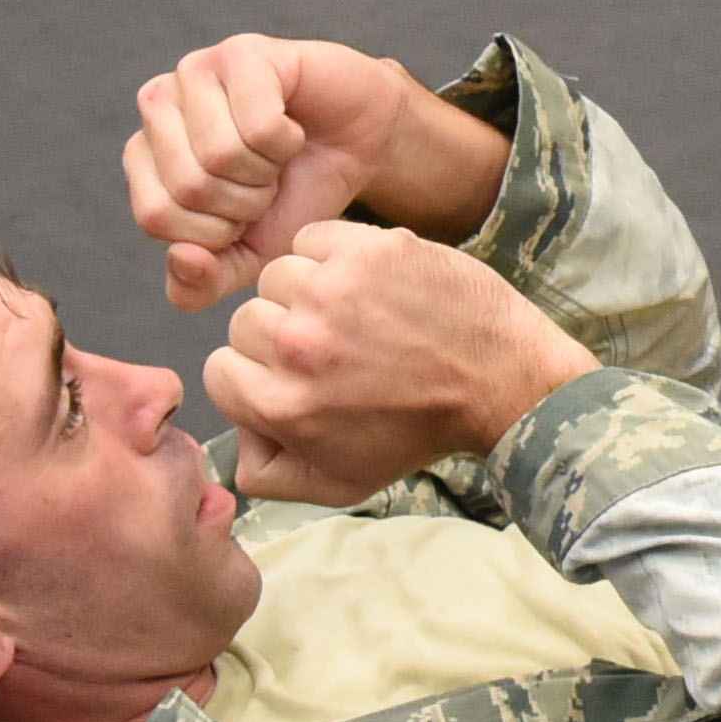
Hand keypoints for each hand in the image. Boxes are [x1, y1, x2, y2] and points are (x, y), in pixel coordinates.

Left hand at [125, 34, 509, 314]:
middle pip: (187, 186)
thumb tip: (181, 258)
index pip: (154, 217)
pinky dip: (287, 142)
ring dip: (266, 172)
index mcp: (143, 155)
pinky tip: (293, 128)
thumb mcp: (247, 255)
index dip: (214, 232)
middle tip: (267, 182)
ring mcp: (196, 71)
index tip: (243, 212)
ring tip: (278, 156)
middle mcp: (157, 106)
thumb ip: (201, 282)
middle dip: (244, 202)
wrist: (361, 142)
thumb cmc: (298, 191)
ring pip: (219, 155)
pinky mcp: (242, 52)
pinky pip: (258, 126)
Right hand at [204, 222, 593, 501]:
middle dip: (281, 335)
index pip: (219, 369)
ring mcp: (333, 290)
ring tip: (353, 314)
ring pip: (277, 276)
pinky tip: (363, 281)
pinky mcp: (370, 249)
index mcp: (281, 403)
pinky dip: (330, 253)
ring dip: (307, 292)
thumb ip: (265, 475)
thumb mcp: (336, 483)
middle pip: (245, 322)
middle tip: (335, 348)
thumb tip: (236, 439)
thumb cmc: (418, 432)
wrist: (501, 380)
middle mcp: (298, 345)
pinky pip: (312, 237)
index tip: (298, 377)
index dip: (256, 375)